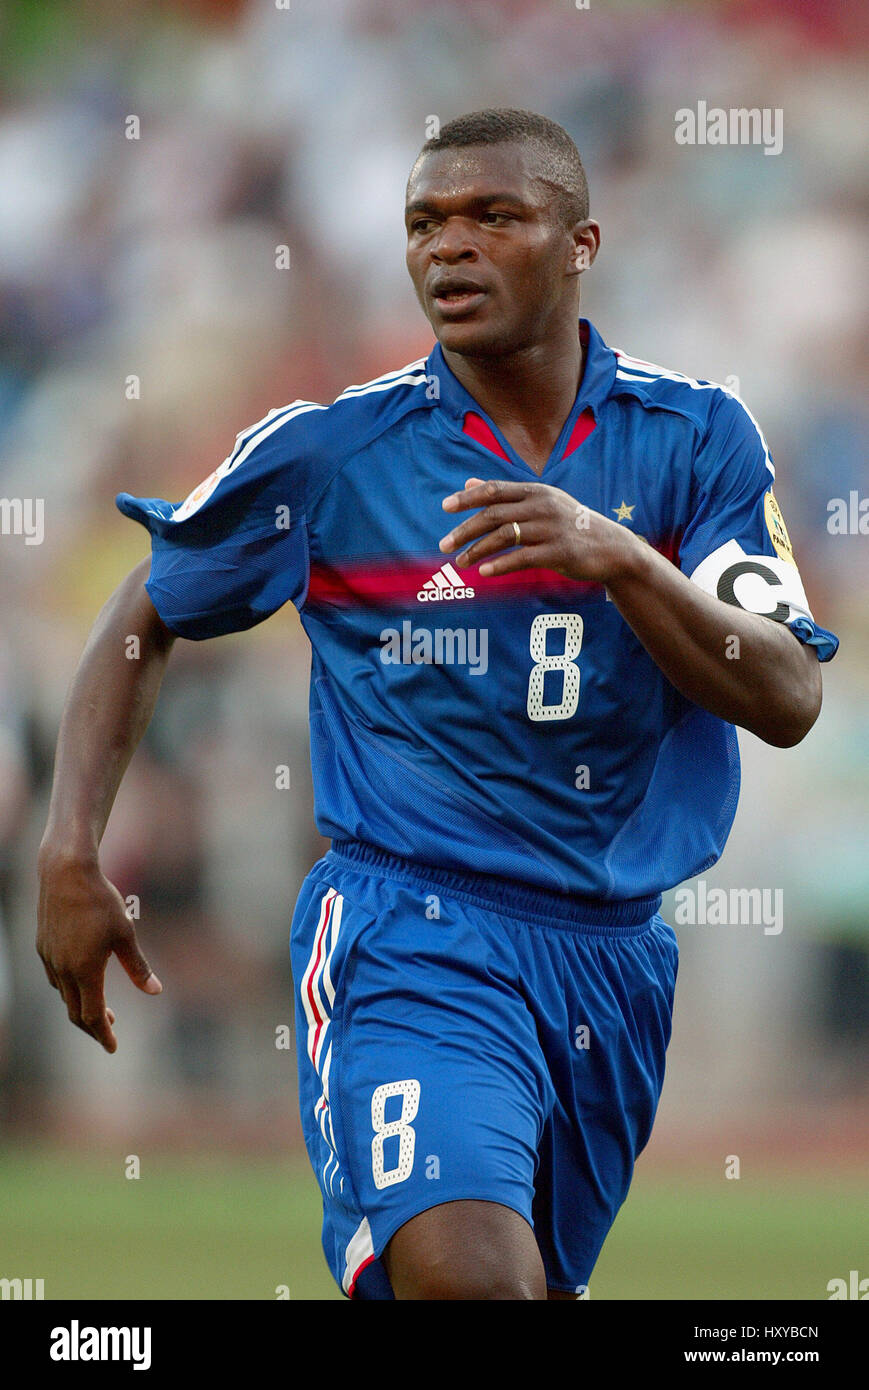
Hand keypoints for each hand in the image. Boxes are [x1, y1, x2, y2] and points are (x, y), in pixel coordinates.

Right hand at [36, 849, 161, 1052]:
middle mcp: (62, 970)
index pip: (93, 1016)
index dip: (104, 1035)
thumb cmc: (101, 901)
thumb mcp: (125, 934)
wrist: (66, 873)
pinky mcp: (43, 947)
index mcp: (85, 971)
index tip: (113, 1047)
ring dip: (82, 1007)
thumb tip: (155, 991)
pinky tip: (81, 983)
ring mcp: (49, 959)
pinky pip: (55, 979)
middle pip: (76, 1012)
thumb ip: (138, 967)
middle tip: (109, 1033)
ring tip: (101, 1009)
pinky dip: (70, 990)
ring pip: (64, 995)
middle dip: (93, 1027)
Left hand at [440, 477, 640, 583]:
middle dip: (465, 530)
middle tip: (444, 545)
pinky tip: (484, 572)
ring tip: (460, 562)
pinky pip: (523, 558)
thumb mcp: (540, 503)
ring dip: (477, 550)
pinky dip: (500, 565)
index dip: (467, 498)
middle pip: (494, 515)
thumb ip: (505, 495)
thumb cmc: (570, 525)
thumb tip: (468, 483)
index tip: (445, 507)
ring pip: (504, 537)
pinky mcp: (559, 552)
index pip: (494, 490)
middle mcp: (542, 506)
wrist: (611, 548)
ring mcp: (551, 529)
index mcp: (536, 491)